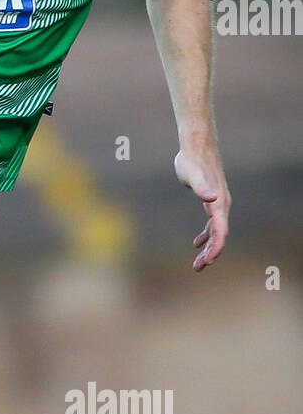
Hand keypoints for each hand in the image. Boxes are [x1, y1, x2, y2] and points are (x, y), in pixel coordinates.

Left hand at [173, 147, 230, 271]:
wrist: (197, 145)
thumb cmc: (191, 160)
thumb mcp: (191, 174)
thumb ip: (201, 187)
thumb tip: (211, 198)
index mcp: (218, 204)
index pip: (220, 231)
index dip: (215, 248)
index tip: (207, 261)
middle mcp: (222, 205)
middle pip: (219, 235)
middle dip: (210, 253)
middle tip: (197, 268)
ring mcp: (218, 203)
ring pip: (216, 231)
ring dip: (209, 247)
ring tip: (199, 263)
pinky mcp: (212, 200)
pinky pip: (212, 223)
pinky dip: (206, 234)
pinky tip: (196, 242)